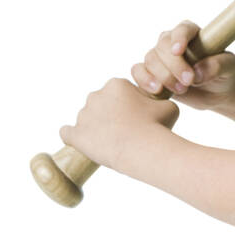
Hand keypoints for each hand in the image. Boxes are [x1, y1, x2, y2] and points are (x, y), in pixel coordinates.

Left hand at [59, 77, 178, 171]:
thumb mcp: (167, 105)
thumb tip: (156, 103)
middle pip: (101, 103)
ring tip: (111, 141)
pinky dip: (74, 137)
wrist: (143, 149)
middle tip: (125, 130)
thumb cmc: (157, 126)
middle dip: (110, 114)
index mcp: (116, 84)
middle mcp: (95, 95)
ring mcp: (83, 115)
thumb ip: (158, 100)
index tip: (137, 117)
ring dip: (96, 127)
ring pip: (87, 118)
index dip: (129, 104)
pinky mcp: (75, 134)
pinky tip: (84, 142)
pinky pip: (67, 132)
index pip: (119, 92)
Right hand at [131, 20, 234, 109]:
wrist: (215, 93)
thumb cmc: (224, 74)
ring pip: (150, 60)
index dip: (179, 38)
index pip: (182, 29)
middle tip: (189, 82)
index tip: (179, 51)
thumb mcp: (229, 67)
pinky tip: (156, 90)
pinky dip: (144, 80)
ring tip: (180, 90)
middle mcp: (172, 41)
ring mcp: (160, 57)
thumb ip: (217, 66)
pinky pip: (138, 71)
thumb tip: (197, 72)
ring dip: (163, 76)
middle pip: (163, 47)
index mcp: (192, 33)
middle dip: (174, 66)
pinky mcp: (151, 73)